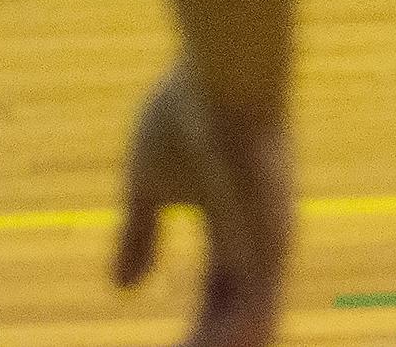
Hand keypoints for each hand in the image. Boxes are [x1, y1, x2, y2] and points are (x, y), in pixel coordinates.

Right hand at [115, 64, 292, 346]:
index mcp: (234, 235)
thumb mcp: (147, 184)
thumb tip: (122, 290)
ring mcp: (270, 249)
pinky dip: (228, 344)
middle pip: (237, 324)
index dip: (195, 335)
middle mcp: (260, 249)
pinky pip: (257, 316)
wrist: (222, 74)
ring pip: (252, 331)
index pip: (218, 302)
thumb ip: (139, 234)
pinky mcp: (273, 244)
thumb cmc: (186, 114)